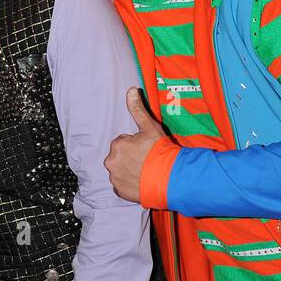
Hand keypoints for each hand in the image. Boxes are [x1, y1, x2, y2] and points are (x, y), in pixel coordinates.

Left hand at [104, 88, 166, 203]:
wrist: (169, 178)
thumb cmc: (160, 152)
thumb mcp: (150, 127)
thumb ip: (137, 109)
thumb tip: (131, 90)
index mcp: (117, 145)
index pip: (123, 142)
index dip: (136, 145)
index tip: (146, 149)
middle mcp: (111, 161)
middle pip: (119, 156)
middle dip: (130, 158)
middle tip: (146, 160)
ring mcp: (114, 178)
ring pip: (119, 170)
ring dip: (129, 170)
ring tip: (145, 171)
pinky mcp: (119, 191)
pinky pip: (121, 185)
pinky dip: (129, 184)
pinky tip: (141, 181)